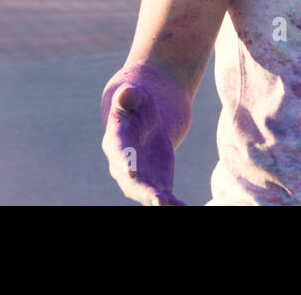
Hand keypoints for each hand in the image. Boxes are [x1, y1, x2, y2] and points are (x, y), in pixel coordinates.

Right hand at [101, 83, 185, 205]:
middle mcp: (123, 165)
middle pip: (132, 181)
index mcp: (115, 140)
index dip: (124, 161)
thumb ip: (129, 95)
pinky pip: (165, 196)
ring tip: (173, 207)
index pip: (119, 151)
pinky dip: (174, 204)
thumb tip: (126, 93)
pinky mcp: (156, 182)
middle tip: (158, 200)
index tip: (131, 172)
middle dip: (144, 192)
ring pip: (147, 193)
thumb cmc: (138, 102)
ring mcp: (140, 177)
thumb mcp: (134, 94)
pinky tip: (184, 208)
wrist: (146, 116)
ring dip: (158, 202)